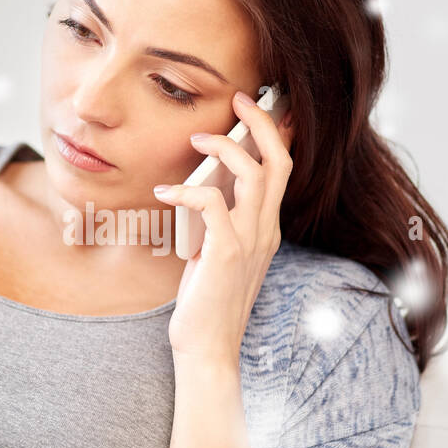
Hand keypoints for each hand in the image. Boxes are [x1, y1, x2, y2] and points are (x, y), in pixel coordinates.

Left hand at [154, 89, 294, 361]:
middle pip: (279, 161)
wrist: (207, 349)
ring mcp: (250, 241)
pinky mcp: (226, 253)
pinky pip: (213, 203)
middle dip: (261, 123)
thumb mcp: (214, 254)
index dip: (275, 134)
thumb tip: (199, 190)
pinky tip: (165, 192)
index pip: (283, 170)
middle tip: (239, 98)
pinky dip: (188, 189)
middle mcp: (265, 231)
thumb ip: (216, 224)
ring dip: (226, 147)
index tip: (256, 107)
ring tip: (196, 140)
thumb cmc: (205, 304)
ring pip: (255, 174)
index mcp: (266, 229)